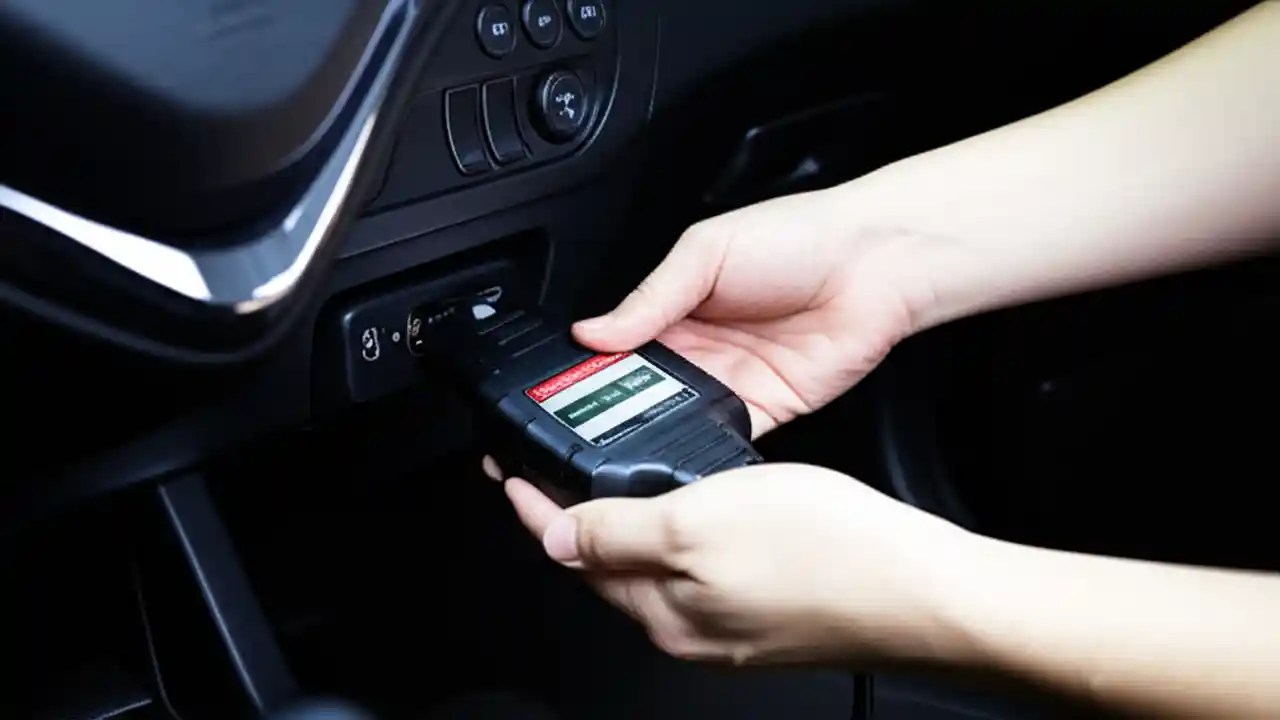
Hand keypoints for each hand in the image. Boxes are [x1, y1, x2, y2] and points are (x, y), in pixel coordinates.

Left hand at [497, 462, 976, 666]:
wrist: (922, 591)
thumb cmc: (828, 556)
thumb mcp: (701, 523)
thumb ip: (620, 533)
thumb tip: (557, 541)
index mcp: (662, 607)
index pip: (572, 552)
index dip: (535, 507)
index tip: (511, 475)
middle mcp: (689, 624)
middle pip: (608, 564)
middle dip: (575, 515)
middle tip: (550, 470)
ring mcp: (730, 621)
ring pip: (655, 566)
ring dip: (627, 522)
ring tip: (613, 478)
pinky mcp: (767, 609)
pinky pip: (701, 567)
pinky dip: (682, 532)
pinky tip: (696, 507)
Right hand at [572, 188, 942, 435]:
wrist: (876, 262)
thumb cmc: (800, 236)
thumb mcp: (706, 251)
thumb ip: (650, 298)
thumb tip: (591, 331)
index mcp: (676, 304)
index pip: (619, 345)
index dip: (592, 367)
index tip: (563, 386)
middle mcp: (699, 347)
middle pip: (642, 389)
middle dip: (615, 407)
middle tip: (586, 421)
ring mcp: (730, 381)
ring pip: (676, 420)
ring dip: (654, 430)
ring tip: (625, 440)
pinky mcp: (765, 410)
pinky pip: (724, 440)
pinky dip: (702, 450)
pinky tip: (679, 451)